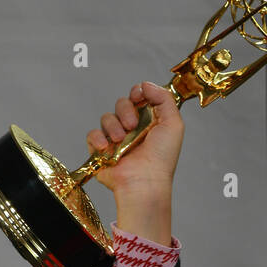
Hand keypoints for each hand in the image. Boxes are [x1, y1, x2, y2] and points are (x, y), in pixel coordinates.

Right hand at [85, 80, 184, 198]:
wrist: (145, 181)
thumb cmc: (162, 158)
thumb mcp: (173, 124)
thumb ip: (164, 99)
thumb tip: (145, 84)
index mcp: (149, 122)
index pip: (138, 98)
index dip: (137, 93)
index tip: (139, 96)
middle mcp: (132, 130)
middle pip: (121, 104)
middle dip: (126, 110)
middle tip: (131, 125)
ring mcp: (116, 140)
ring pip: (107, 117)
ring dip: (113, 125)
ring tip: (121, 140)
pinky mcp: (101, 151)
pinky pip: (92, 134)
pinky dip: (98, 138)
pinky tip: (107, 147)